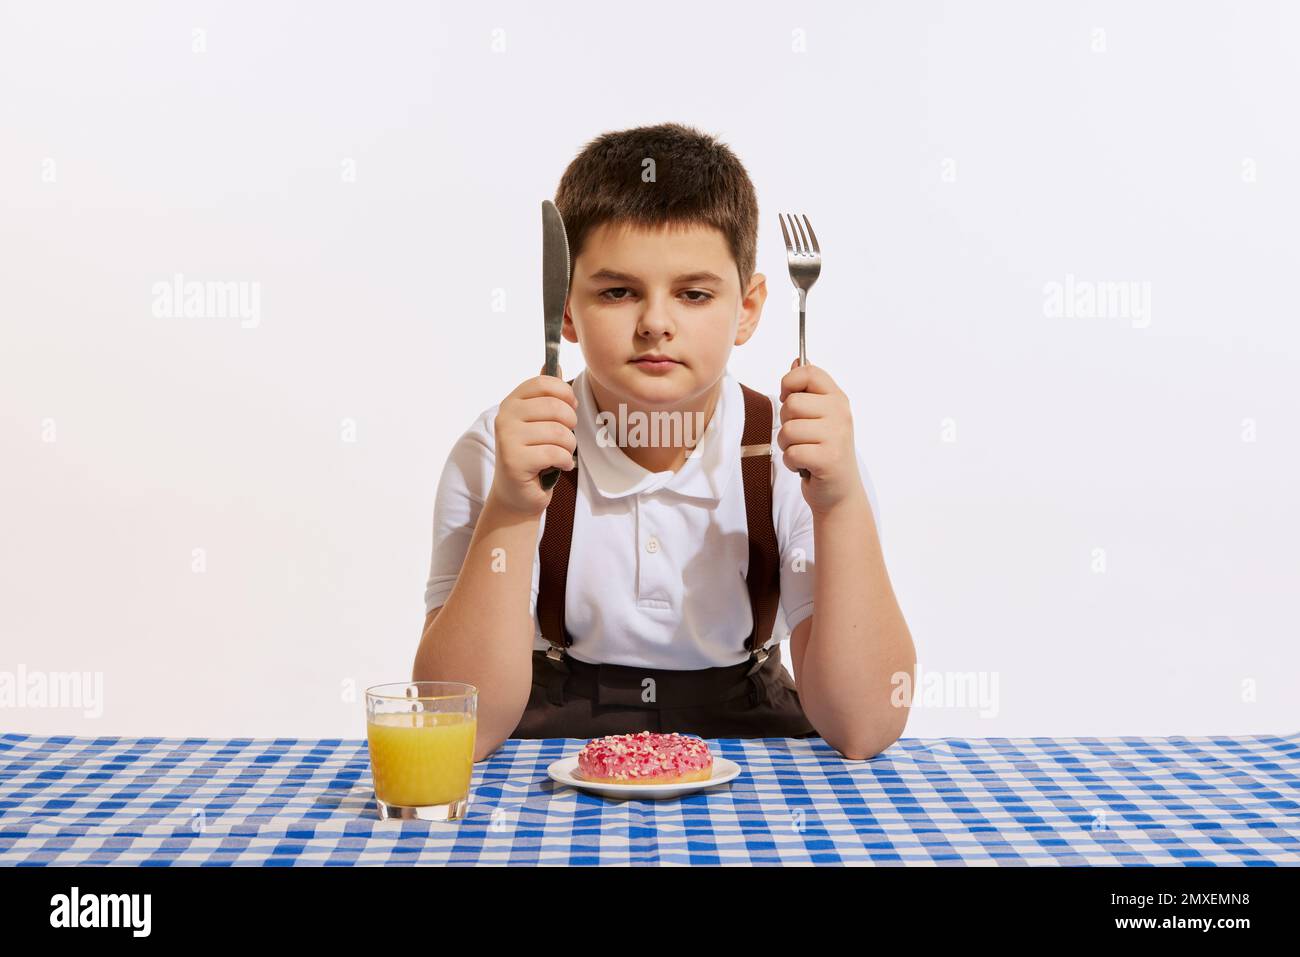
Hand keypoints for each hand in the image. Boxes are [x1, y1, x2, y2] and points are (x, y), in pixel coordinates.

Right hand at [488, 365, 577, 518]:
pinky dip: (565, 462)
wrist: (517, 494)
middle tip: (565, 438)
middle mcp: (505, 416)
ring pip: (559, 433)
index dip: (566, 394)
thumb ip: (545, 395)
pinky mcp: (514, 461)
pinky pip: (555, 453)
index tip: (570, 408)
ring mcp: (507, 438)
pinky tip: (560, 466)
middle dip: (571, 425)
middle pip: (556, 407)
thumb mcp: (539, 421)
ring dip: (569, 447)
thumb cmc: (534, 454)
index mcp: (512, 401)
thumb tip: (552, 364)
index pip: (545, 382)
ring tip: (561, 454)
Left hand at [778, 358, 864, 515]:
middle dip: (786, 423)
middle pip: (791, 403)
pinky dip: (792, 463)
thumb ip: (808, 390)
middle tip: (801, 437)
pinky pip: (792, 452)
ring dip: (787, 446)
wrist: (840, 492)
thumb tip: (796, 361)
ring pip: (788, 430)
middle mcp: (840, 413)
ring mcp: (837, 435)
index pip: (808, 372)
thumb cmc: (824, 452)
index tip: (788, 398)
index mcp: (837, 398)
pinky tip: (805, 466)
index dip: (789, 383)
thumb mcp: (820, 417)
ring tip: (804, 452)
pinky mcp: (829, 458)